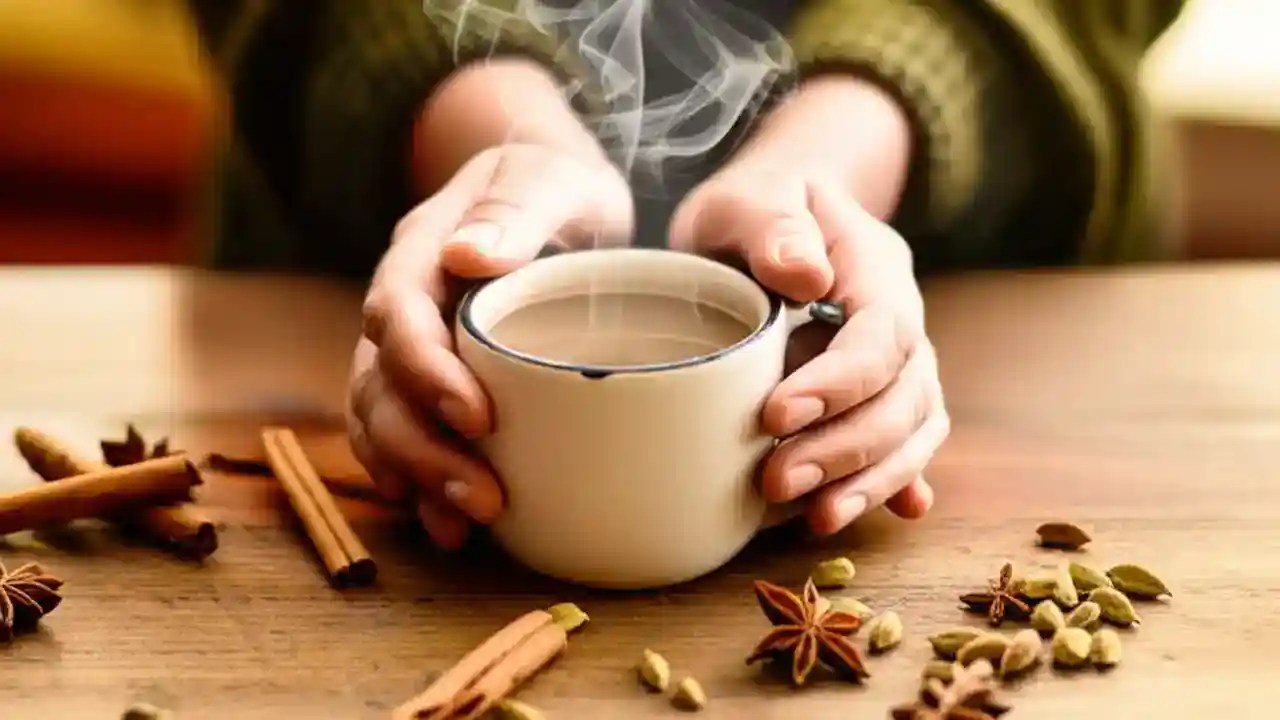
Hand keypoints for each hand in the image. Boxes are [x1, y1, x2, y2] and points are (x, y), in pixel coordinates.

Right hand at [350, 144, 631, 547]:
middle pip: (378, 383)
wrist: (553, 203)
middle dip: (421, 447)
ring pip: (379, 421)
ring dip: (415, 477)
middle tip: (482, 496)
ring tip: (463, 527)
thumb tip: (466, 252)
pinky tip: (451, 527)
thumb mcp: (548, 179)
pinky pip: (401, 440)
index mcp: (421, 252)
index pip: (397, 313)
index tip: (477, 417)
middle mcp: (402, 307)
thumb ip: (515, 209)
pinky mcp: (430, 388)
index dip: (424, 370)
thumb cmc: (555, 187)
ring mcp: (409, 351)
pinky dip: (418, 486)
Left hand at [671, 167, 947, 534]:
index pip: (882, 333)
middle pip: (904, 394)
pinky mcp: (876, 397)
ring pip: (913, 429)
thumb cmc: (757, 202)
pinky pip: (904, 445)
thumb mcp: (749, 194)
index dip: (840, 381)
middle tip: (777, 482)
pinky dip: (892, 483)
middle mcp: (900, 319)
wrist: (777, 212)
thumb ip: (772, 224)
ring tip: (815, 518)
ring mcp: (897, 363)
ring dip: (870, 479)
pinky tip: (880, 515)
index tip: (776, 415)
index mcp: (875, 266)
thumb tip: (805, 275)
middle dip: (847, 447)